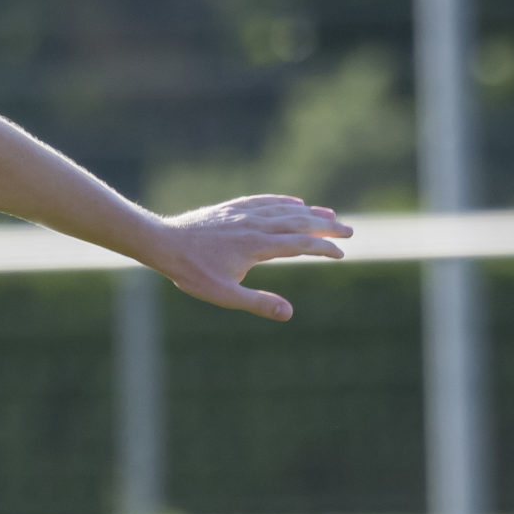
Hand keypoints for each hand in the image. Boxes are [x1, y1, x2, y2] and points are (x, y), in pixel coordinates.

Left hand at [144, 195, 349, 321]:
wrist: (163, 243)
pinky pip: (265, 201)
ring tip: (330, 216)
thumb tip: (289, 313)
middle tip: (349, 231)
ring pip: (285, 209)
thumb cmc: (192, 272)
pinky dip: (284, 202)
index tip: (340, 255)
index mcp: (258, 246)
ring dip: (310, 212)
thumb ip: (258, 303)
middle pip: (300, 222)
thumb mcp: (225, 295)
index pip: (301, 244)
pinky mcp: (232, 208)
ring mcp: (244, 213)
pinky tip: (295, 203)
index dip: (324, 249)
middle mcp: (256, 224)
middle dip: (327, 227)